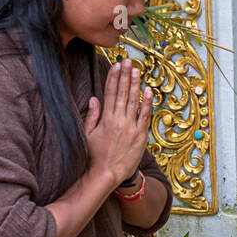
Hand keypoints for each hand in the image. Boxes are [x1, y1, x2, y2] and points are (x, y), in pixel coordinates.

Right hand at [84, 58, 153, 189]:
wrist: (107, 174)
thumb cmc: (95, 157)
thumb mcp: (88, 135)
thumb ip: (92, 116)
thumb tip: (94, 98)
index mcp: (105, 119)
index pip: (110, 93)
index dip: (113, 78)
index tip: (116, 66)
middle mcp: (118, 120)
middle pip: (122, 93)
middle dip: (125, 76)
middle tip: (127, 61)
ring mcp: (131, 127)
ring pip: (134, 101)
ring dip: (135, 84)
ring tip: (136, 70)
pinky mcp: (140, 135)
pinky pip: (145, 115)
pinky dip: (147, 102)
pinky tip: (148, 90)